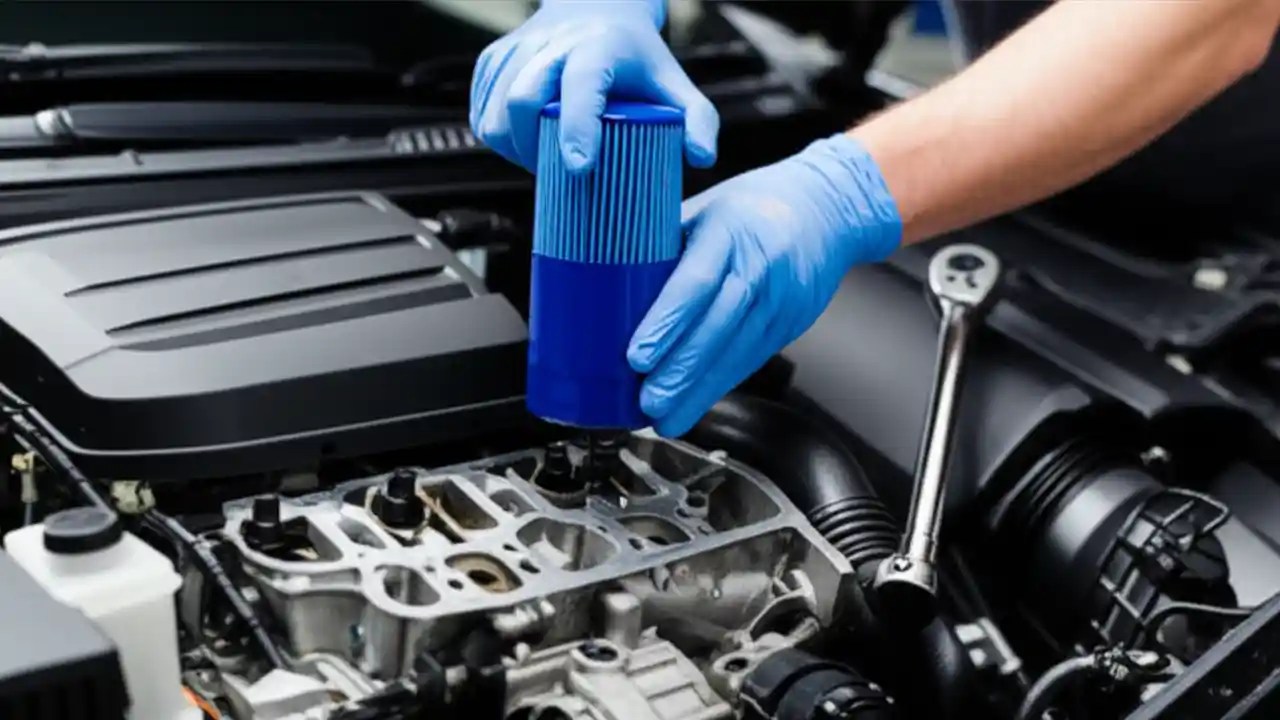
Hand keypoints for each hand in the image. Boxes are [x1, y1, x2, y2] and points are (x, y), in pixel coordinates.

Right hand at [469, 0, 717, 173]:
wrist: (596, 7)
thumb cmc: (633, 55)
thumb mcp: (674, 84)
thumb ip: (698, 120)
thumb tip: (701, 158)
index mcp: (598, 46)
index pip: (580, 86)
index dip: (577, 128)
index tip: (581, 167)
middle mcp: (552, 42)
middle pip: (522, 102)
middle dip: (535, 148)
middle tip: (560, 170)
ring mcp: (517, 49)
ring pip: (494, 114)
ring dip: (515, 150)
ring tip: (543, 157)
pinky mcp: (492, 60)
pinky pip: (480, 113)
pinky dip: (497, 139)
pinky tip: (523, 143)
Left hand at [627, 134, 902, 436]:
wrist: (827, 209)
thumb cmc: (755, 206)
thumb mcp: (705, 209)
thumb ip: (663, 244)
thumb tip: (609, 281)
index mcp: (730, 229)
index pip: (696, 280)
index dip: (666, 322)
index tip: (637, 355)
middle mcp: (760, 265)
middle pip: (718, 325)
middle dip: (681, 369)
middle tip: (647, 399)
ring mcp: (780, 299)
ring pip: (736, 352)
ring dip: (698, 389)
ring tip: (664, 415)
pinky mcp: (789, 324)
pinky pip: (750, 359)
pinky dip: (719, 385)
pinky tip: (693, 404)